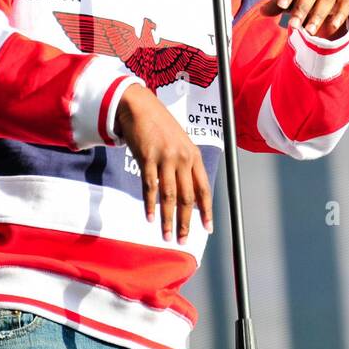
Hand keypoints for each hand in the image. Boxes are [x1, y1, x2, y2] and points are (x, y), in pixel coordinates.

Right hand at [115, 85, 212, 244]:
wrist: (140, 107)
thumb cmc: (160, 128)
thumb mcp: (179, 145)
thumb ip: (185, 167)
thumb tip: (189, 195)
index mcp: (193, 156)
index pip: (204, 189)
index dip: (206, 211)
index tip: (208, 229)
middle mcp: (183, 158)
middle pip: (187, 197)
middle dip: (186, 222)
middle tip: (183, 240)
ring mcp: (166, 158)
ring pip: (170, 196)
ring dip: (168, 219)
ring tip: (167, 236)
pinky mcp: (148, 157)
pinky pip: (150, 187)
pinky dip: (150, 205)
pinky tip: (151, 218)